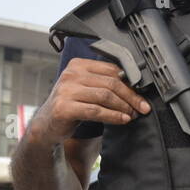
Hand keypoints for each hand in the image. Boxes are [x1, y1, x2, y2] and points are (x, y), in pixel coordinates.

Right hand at [32, 58, 150, 142]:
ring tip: (132, 115)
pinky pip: (96, 111)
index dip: (131, 83)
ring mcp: (66, 90)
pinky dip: (113, 116)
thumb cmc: (71, 106)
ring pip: (105, 96)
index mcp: (78, 65)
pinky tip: (122, 120)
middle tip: (142, 107)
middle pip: (110, 83)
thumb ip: (105, 84)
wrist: (47, 124)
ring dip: (123, 107)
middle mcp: (71, 74)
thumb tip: (135, 89)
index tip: (142, 95)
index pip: (111, 70)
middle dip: (131, 96)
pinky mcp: (64, 108)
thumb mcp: (87, 89)